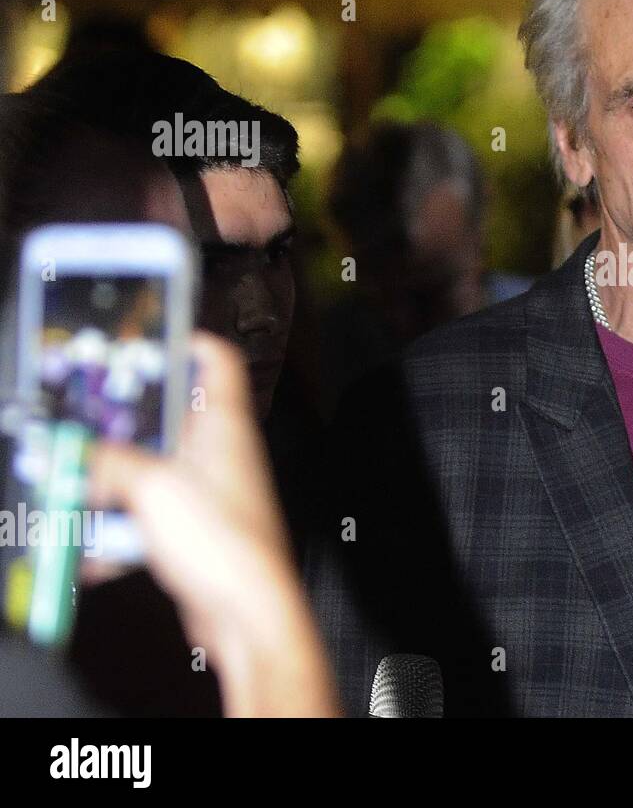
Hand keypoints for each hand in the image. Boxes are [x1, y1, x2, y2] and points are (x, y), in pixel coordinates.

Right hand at [87, 331, 339, 716]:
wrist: (246, 612)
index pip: (216, 362)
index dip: (187, 340)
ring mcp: (205, 492)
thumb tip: (79, 454)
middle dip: (118, 424)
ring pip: (146, 471)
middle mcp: (217, 454)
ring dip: (108, 483)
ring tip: (71, 490)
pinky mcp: (191, 530)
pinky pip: (143, 518)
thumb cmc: (226, 546)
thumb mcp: (152, 488)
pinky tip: (89, 551)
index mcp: (222, 426)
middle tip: (78, 424)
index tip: (147, 335)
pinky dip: (115, 531)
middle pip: (165, 418)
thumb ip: (109, 463)